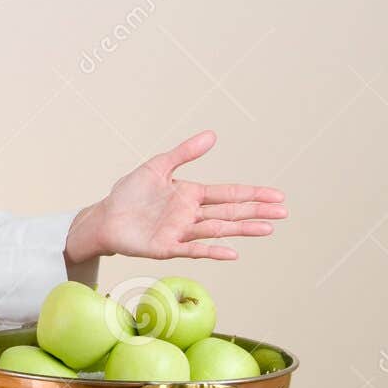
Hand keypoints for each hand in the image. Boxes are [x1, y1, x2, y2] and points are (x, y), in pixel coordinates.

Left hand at [64, 130, 286, 263]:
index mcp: (191, 195)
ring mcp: (181, 232)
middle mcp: (191, 215)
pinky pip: (194, 249)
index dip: (252, 193)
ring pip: (218, 230)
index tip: (277, 195)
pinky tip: (232, 252)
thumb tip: (213, 135)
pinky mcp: (167, 247)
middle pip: (230, 212)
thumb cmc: (129, 194)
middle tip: (284, 213)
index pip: (228, 194)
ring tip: (268, 229)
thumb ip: (184, 153)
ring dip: (242, 230)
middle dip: (256, 211)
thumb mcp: (157, 167)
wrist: (103, 216)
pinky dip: (213, 250)